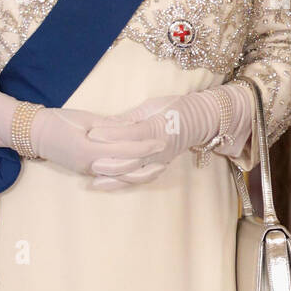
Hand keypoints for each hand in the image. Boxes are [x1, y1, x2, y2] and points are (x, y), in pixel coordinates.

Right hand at [28, 108, 161, 179]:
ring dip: (140, 174)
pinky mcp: (86, 171)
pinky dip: (126, 175)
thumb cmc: (58, 121)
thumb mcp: (85, 118)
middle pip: (124, 169)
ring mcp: (87, 171)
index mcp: (88, 150)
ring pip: (119, 177)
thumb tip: (133, 126)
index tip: (161, 141)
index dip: (144, 147)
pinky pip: (110, 176)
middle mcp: (89, 166)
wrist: (34, 133)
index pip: (123, 151)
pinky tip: (140, 172)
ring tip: (159, 167)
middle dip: (147, 162)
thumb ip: (110, 125)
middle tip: (166, 153)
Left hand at [85, 86, 251, 188]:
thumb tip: (108, 122)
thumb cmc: (177, 107)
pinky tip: (112, 185)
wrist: (202, 119)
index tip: (91, 133)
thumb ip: (132, 116)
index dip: (111, 134)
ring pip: (136, 174)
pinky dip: (126, 183)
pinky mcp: (162, 166)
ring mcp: (162, 159)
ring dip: (114, 179)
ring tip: (94, 180)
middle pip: (132, 159)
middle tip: (87, 161)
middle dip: (109, 162)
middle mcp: (161, 148)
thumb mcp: (154, 104)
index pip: (132, 133)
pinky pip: (142, 178)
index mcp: (159, 128)